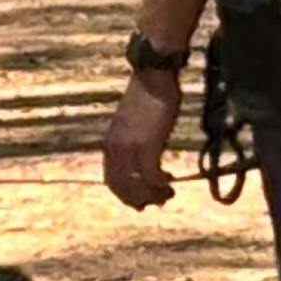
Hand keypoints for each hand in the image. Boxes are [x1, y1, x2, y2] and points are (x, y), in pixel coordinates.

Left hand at [101, 74, 181, 208]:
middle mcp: (115, 148)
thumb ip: (134, 143)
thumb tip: (145, 162)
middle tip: (156, 203)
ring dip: (153, 194)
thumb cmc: (147, 96)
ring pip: (137, 185)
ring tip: (167, 194)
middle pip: (122, 187)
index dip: (126, 195)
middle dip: (139, 200)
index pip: (112, 180)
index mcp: (110, 144)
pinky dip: (160, 184)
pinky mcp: (146, 145)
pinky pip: (151, 176)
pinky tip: (170, 182)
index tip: (141, 201)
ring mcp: (129, 148)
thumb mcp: (133, 124)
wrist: (153, 77)